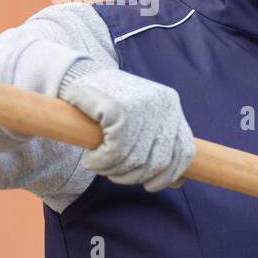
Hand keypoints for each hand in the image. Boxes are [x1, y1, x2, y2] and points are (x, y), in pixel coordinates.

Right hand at [58, 65, 194, 191]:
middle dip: (133, 176)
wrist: (73, 72)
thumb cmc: (109, 100)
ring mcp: (140, 105)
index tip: (152, 184)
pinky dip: (100, 162)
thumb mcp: (141, 119)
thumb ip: (159, 145)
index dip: (170, 174)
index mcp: (170, 104)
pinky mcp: (115, 108)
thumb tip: (179, 183)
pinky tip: (91, 159)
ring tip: (100, 164)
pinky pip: (113, 152)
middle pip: (158, 162)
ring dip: (113, 171)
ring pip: (135, 160)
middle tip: (114, 173)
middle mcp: (162, 104)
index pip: (184, 150)